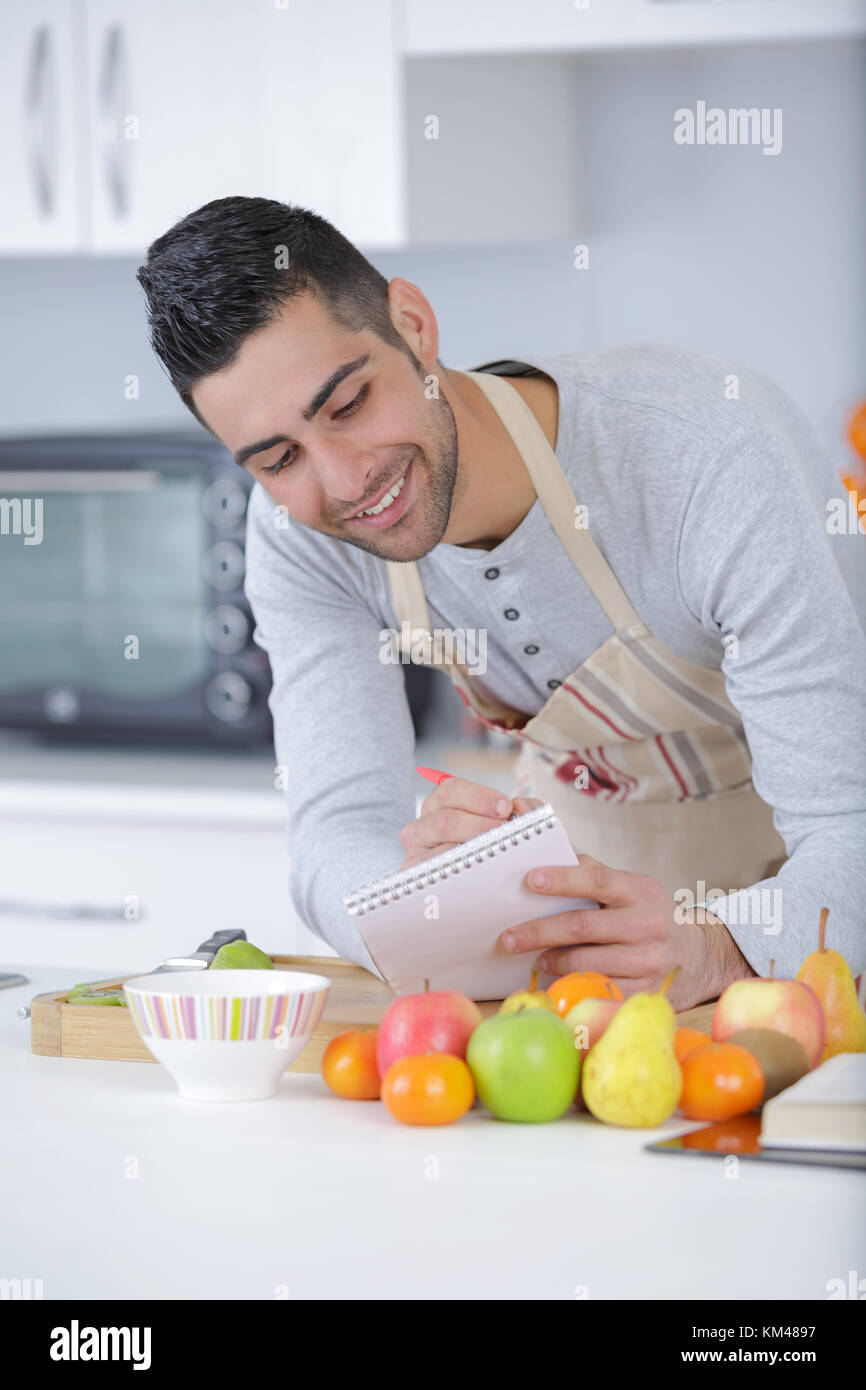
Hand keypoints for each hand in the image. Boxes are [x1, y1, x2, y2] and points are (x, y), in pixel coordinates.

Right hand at [399, 778, 543, 870]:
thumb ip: (521, 810)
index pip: (450, 791)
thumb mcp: (507, 825)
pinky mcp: (417, 882)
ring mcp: (415, 856)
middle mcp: (420, 828)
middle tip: (504, 833)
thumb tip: (521, 805)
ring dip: (472, 850)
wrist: (484, 891)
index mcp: (437, 806)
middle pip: (444, 820)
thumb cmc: (493, 850)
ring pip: (441, 850)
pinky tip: (482, 872)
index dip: (479, 797)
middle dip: (479, 825)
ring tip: (497, 853)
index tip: (505, 807)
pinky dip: (461, 871)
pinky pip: (438, 874)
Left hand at [500, 855, 754, 1009]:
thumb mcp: (630, 889)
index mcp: (641, 890)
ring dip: (552, 961)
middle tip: (507, 937)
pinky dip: (570, 987)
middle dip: (538, 931)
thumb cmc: (647, 916)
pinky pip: (597, 992)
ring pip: (585, 963)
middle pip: (582, 926)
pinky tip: (556, 982)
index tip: (530, 880)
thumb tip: (547, 847)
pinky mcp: (644, 993)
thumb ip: (592, 872)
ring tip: (535, 958)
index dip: (562, 879)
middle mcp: (649, 925)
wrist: (698, 956)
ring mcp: (649, 962)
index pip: (596, 879)